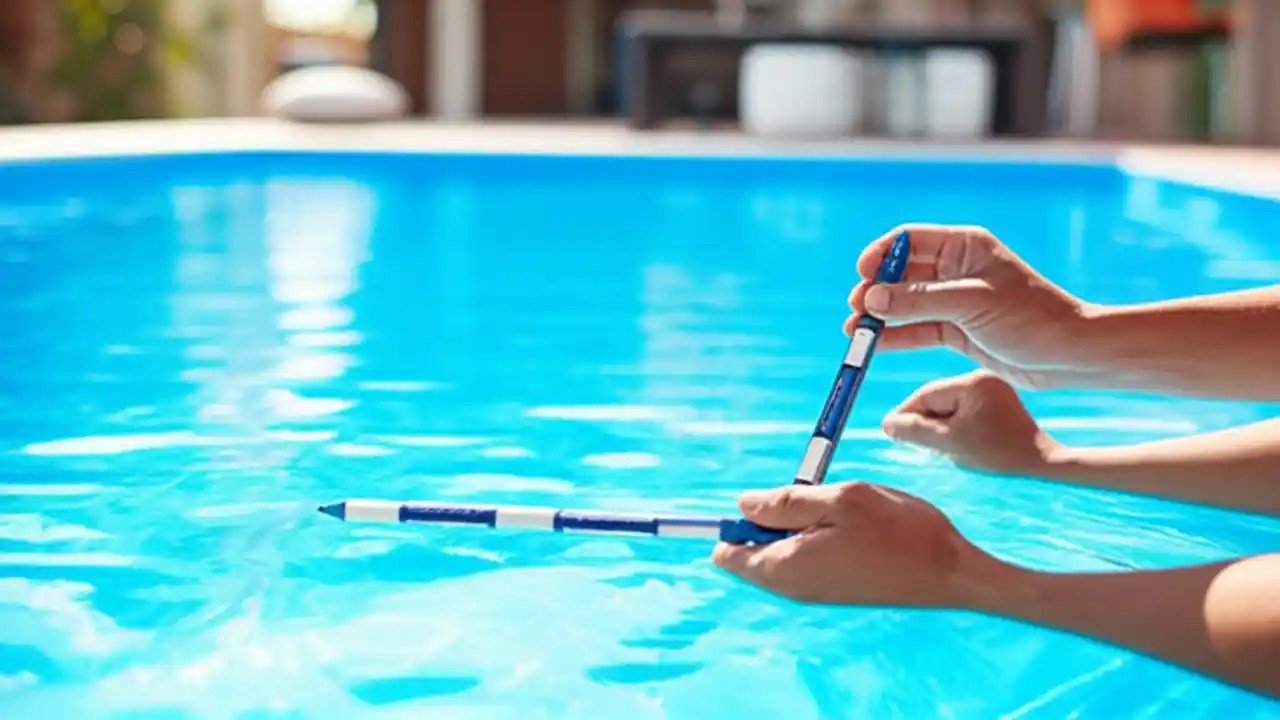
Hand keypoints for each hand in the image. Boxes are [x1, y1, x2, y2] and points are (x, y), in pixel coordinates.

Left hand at [712, 482, 1000, 607]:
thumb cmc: (898, 532)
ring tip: (842, 511)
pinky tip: (854, 525)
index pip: (726, 553)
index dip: (738, 521)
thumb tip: (742, 504)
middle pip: (752, 551)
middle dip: (770, 518)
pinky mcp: (834, 588)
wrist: (950, 573)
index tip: (773, 498)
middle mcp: (792, 587)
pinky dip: (818, 536)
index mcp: (784, 567)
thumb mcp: (839, 499)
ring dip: (799, 524)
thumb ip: (785, 503)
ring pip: (782, 551)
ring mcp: (814, 591)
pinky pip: (807, 558)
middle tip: (816, 499)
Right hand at [845, 224, 1090, 389]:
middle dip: (875, 291)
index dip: (881, 254)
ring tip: (854, 332)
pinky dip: (895, 337)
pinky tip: (874, 346)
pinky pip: (916, 329)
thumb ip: (918, 300)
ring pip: (905, 304)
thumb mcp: (970, 304)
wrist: (1069, 354)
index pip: (909, 239)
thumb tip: (870, 298)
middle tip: (855, 310)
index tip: (862, 274)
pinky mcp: (957, 331)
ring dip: (879, 317)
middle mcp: (956, 269)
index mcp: (965, 246)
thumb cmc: (1030, 318)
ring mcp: (955, 301)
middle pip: (901, 273)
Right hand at [881, 370, 1058, 475]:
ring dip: (940, 428)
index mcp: (972, 382)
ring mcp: (992, 389)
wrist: (1044, 465)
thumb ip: (915, 431)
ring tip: (946, 451)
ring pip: (948, 407)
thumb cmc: (999, 455)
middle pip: (935, 400)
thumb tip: (887, 424)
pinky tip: (961, 447)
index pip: (925, 395)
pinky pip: (964, 411)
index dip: (906, 416)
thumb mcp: (951, 443)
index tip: (893, 435)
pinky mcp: (998, 403)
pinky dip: (956, 428)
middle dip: (925, 424)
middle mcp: (982, 378)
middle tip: (918, 447)